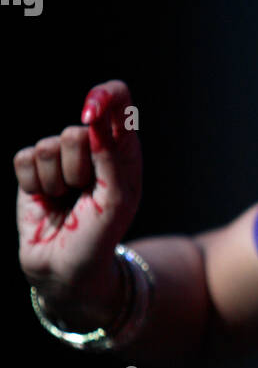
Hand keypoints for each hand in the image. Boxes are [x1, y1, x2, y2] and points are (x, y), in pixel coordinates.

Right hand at [14, 80, 142, 325]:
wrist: (67, 271)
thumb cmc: (100, 237)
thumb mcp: (116, 201)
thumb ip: (112, 157)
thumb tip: (94, 120)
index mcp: (122, 149)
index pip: (118, 101)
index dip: (105, 97)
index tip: (90, 112)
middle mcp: (93, 147)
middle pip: (76, 131)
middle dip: (78, 168)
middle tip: (84, 195)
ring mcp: (61, 159)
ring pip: (48, 146)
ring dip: (56, 181)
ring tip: (66, 201)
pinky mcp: (32, 171)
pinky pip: (24, 158)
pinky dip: (33, 184)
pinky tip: (46, 200)